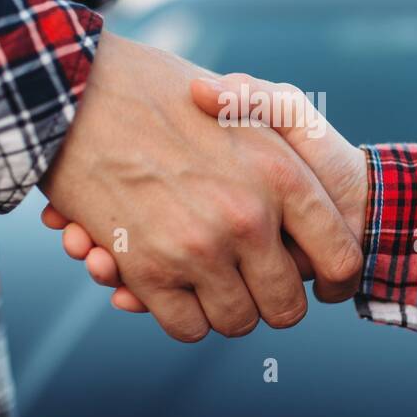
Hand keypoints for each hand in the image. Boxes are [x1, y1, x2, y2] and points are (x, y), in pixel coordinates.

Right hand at [39, 36, 361, 338]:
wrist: (76, 91)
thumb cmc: (165, 90)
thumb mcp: (248, 98)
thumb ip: (294, 151)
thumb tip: (326, 212)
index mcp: (283, 174)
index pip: (340, 259)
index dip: (337, 280)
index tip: (321, 283)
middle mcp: (247, 217)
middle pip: (286, 306)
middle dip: (272, 301)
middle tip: (252, 282)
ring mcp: (197, 247)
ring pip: (235, 321)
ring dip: (224, 308)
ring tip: (208, 276)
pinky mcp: (148, 270)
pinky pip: (186, 327)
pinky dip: (182, 314)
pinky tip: (172, 280)